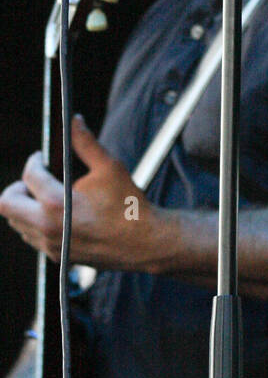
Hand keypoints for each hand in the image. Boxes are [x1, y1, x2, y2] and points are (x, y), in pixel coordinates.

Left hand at [0, 116, 169, 270]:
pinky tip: (59, 214)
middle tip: (36, 179)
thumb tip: (73, 120)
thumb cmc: (129, 205)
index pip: (28, 175)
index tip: (42, 158)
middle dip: (18, 187)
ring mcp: (50, 245)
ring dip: (25, 206)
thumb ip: (85, 142)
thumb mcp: (110, 167)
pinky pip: (32, 237)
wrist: (144, 243)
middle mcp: (46, 227)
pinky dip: (36, 223)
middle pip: (7, 204)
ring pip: (17, 222)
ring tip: (48, 195)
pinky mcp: (56, 256)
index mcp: (56, 204)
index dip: (34, 161)